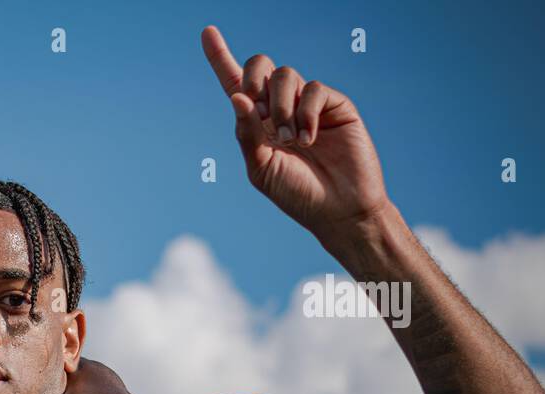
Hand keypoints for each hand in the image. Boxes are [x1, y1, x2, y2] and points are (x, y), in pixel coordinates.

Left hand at [201, 25, 390, 242]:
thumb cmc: (297, 194)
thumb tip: (237, 97)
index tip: (207, 32)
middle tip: (259, 111)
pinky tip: (309, 139)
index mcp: (255, 123)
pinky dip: (307, 113)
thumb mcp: (261, 169)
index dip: (220, 57)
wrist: (338, 210)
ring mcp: (307, 104)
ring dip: (281, 107)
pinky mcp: (335, 105)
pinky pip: (314, 89)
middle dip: (253, 79)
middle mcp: (280, 107)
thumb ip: (246, 134)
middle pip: (260, 67)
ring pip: (286, 75)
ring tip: (290, 140)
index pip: (234, 84)